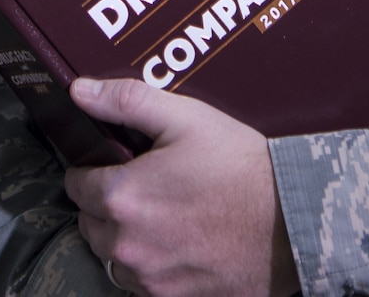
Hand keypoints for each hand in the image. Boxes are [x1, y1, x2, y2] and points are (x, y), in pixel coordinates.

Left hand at [64, 77, 297, 296]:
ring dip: (123, 238)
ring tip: (161, 216)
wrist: (292, 221)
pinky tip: (177, 243)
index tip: (114, 165)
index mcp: (122, 196)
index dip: (93, 170)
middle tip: (143, 188)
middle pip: (89, 223)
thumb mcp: (186, 118)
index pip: (76, 185)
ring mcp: (148, 278)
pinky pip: (140, 283)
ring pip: (111, 256)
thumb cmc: (242, 167)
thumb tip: (80, 91)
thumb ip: (126, 101)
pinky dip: (149, 265)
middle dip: (106, 204)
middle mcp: (126, 244)